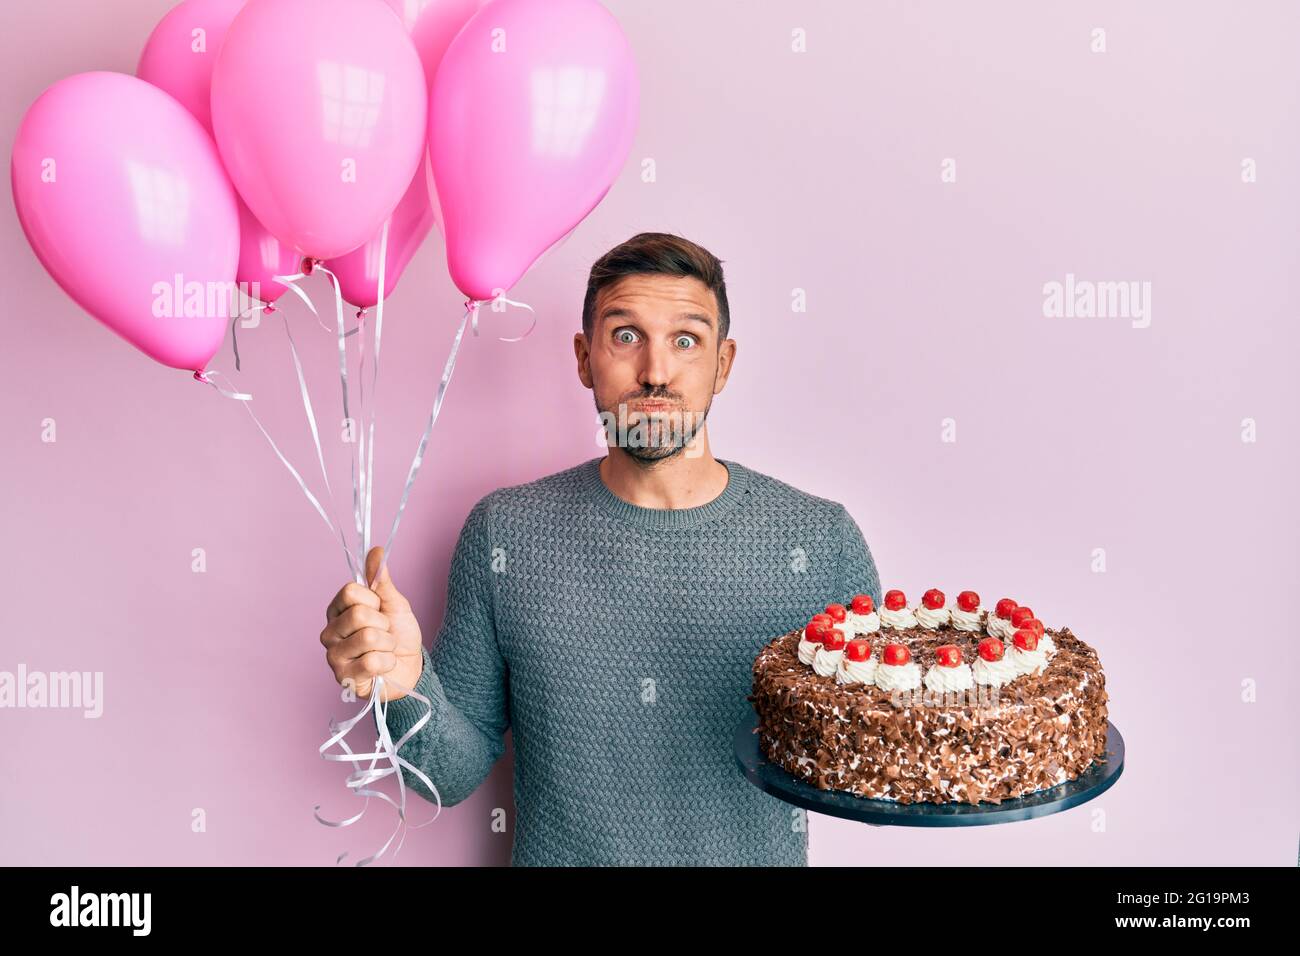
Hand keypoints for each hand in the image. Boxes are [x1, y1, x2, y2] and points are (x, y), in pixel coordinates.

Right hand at [321, 546, 423, 701]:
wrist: (411, 668)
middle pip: (359, 614)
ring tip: (385, 649)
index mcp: (338, 609)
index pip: (350, 591)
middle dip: (383, 624)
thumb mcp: (394, 603)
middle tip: (384, 633)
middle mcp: (330, 631)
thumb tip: (376, 550)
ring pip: (368, 638)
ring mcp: (333, 656)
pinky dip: (387, 663)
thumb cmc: (399, 635)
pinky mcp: (343, 678)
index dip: (373, 600)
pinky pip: (372, 662)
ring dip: (387, 644)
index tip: (379, 609)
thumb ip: (381, 580)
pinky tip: (383, 666)